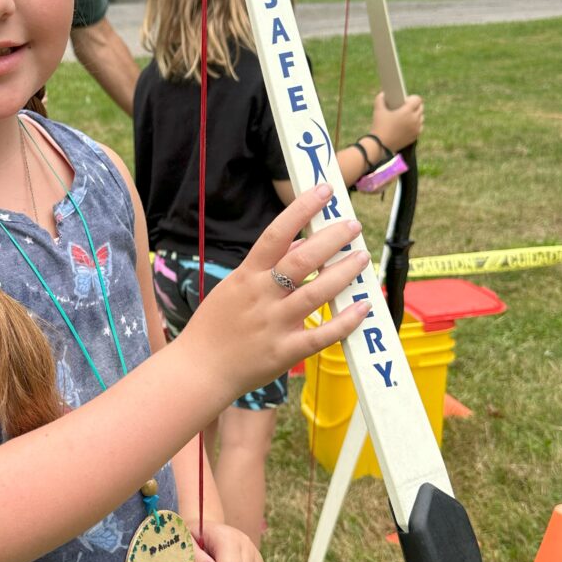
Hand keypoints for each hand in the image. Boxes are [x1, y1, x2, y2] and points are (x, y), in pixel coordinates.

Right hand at [181, 185, 371, 404]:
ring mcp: (274, 324)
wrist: (198, 370)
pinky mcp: (284, 352)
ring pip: (317, 293)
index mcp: (246, 277)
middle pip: (303, 259)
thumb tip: (300, 243)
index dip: (301, 210)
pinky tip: (363, 307)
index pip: (276, 234)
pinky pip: (321, 335)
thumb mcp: (233, 288)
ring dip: (344, 273)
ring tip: (361, 258)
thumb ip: (264, 267)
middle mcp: (261, 296)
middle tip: (352, 226)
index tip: (322, 191)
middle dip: (333, 238)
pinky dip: (345, 321)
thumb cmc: (213, 327)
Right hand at [370, 92, 423, 153]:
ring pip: (421, 117)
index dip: (412, 98)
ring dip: (416, 115)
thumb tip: (383, 94)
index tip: (406, 99)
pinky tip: (409, 124)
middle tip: (406, 107)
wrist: (380, 145)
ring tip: (408, 115)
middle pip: (420, 107)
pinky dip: (416, 125)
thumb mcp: (378, 110)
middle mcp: (414, 119)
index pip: (417, 99)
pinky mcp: (415, 136)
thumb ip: (380, 99)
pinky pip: (420, 127)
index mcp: (407, 111)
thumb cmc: (379, 126)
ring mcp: (416, 128)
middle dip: (414, 106)